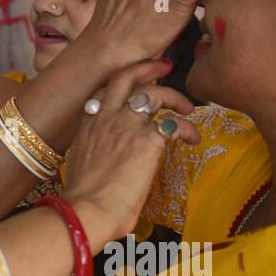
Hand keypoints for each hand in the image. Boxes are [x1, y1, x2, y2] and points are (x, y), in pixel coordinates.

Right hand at [64, 58, 200, 243]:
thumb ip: (98, 155)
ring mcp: (127, 124)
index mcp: (88, 125)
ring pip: (154, 92)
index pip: (105, 92)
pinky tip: (192, 138)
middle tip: (163, 66)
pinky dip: (187, 128)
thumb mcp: (83, 167)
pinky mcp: (148, 138)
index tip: (133, 88)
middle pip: (125, 77)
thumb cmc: (83, 200)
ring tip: (187, 106)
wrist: (87, 209)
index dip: (122, 85)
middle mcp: (106, 117)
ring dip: (174, 95)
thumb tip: (110, 166)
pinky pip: (175, 124)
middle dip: (146, 68)